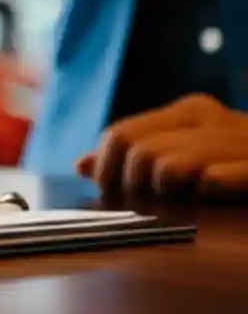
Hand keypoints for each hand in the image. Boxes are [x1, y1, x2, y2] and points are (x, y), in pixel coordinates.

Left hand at [76, 93, 247, 199]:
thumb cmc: (241, 164)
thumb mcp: (189, 152)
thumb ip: (136, 155)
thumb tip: (81, 164)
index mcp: (189, 112)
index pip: (119, 136)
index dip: (104, 169)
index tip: (112, 194)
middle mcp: (213, 118)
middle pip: (137, 151)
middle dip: (131, 183)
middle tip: (148, 201)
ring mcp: (243, 140)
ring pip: (169, 166)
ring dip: (165, 190)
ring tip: (185, 198)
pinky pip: (221, 176)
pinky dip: (211, 184)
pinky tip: (212, 188)